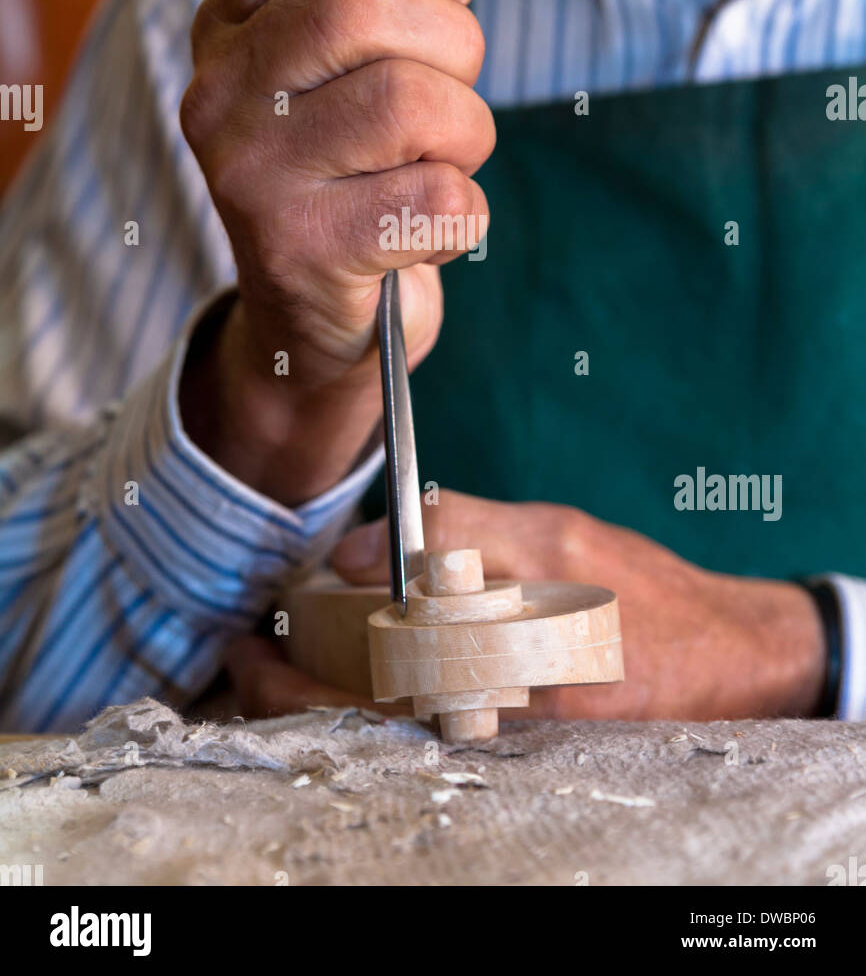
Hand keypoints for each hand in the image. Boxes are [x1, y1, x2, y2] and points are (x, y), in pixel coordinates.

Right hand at [179, 0, 492, 503]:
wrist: (321, 317)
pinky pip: (438, 200)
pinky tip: (430, 224)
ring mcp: (249, 177)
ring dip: (468, 132)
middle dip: (453, 43)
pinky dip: (467, 213)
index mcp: (230, 24)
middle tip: (455, 86)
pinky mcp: (300, 253)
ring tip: (443, 157)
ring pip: (410, 103)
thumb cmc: (359, 163)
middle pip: (361, 9)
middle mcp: (218, 94)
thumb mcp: (373, 48)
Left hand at [226, 492, 826, 720]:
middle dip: (288, 683)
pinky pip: (424, 740)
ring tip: (270, 675)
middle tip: (245, 653)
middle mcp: (507, 687)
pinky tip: (339, 701)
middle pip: (367, 700)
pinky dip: (368, 722)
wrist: (724, 660)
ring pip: (386, 726)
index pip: (380, 640)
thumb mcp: (557, 530)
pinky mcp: (521, 750)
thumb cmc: (640, 587)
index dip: (313, 628)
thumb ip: (465, 528)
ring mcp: (513, 726)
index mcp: (509, 623)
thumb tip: (368, 545)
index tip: (273, 612)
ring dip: (315, 703)